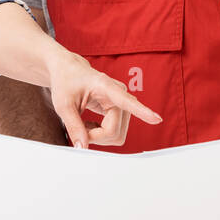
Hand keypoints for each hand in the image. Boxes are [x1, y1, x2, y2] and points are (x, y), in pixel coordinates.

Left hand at [46, 50, 161, 147]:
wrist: (69, 72)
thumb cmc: (66, 82)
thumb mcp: (63, 104)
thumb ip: (73, 126)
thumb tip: (82, 147)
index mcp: (106, 87)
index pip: (127, 102)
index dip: (142, 112)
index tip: (157, 119)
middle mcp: (120, 94)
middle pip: (115, 131)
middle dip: (96, 137)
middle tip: (78, 130)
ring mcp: (122, 104)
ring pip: (117, 135)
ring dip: (99, 137)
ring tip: (83, 125)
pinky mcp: (121, 111)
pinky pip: (115, 133)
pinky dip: (100, 135)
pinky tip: (90, 125)